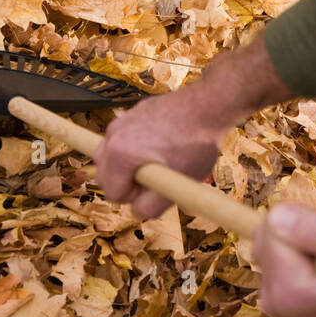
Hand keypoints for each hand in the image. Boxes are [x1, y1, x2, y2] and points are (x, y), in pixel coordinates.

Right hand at [94, 37, 292, 217]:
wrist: (211, 105)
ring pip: (112, 156)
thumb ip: (151, 207)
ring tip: (159, 161)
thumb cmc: (196, 145)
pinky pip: (124, 140)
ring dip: (128, 166)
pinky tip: (163, 144)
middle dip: (126, 182)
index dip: (134, 197)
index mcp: (120, 154)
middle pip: (105, 174)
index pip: (112, 193)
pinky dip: (135, 148)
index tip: (157, 185)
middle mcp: (114, 135)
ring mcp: (121, 120)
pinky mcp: (133, 112)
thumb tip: (137, 211)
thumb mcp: (177, 185)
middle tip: (157, 176)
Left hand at [255, 203, 315, 316]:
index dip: (310, 220)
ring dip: (307, 237)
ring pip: (275, 236)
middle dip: (305, 227)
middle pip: (270, 230)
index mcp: (289, 289)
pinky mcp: (280, 292)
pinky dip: (305, 246)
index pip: (275, 224)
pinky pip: (281, 248)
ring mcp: (275, 296)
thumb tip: (275, 216)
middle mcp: (274, 297)